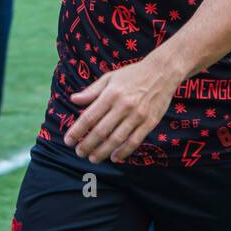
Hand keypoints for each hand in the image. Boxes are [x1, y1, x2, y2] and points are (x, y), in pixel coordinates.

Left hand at [64, 59, 179, 163]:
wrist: (162, 72)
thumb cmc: (133, 75)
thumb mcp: (110, 77)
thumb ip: (91, 91)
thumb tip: (73, 99)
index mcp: (111, 94)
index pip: (89, 117)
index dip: (77, 131)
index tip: (68, 141)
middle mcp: (123, 106)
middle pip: (101, 131)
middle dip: (87, 145)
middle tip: (79, 152)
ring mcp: (138, 115)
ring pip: (117, 139)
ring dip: (103, 151)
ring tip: (93, 158)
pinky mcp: (150, 122)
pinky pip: (135, 141)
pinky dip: (124, 151)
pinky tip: (114, 157)